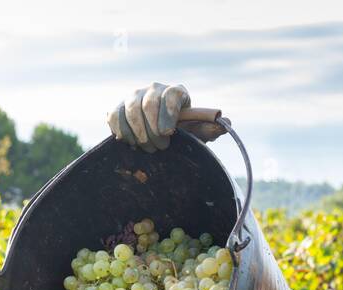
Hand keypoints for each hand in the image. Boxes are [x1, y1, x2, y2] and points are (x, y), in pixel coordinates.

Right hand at [107, 82, 224, 151]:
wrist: (158, 138)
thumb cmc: (182, 134)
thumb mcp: (196, 134)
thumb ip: (209, 129)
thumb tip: (226, 123)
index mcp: (176, 92)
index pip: (172, 94)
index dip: (169, 113)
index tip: (169, 133)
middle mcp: (154, 89)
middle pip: (149, 102)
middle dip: (153, 129)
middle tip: (160, 147)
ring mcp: (134, 96)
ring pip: (131, 108)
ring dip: (138, 132)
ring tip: (147, 148)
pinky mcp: (119, 107)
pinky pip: (115, 115)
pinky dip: (121, 130)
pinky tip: (130, 142)